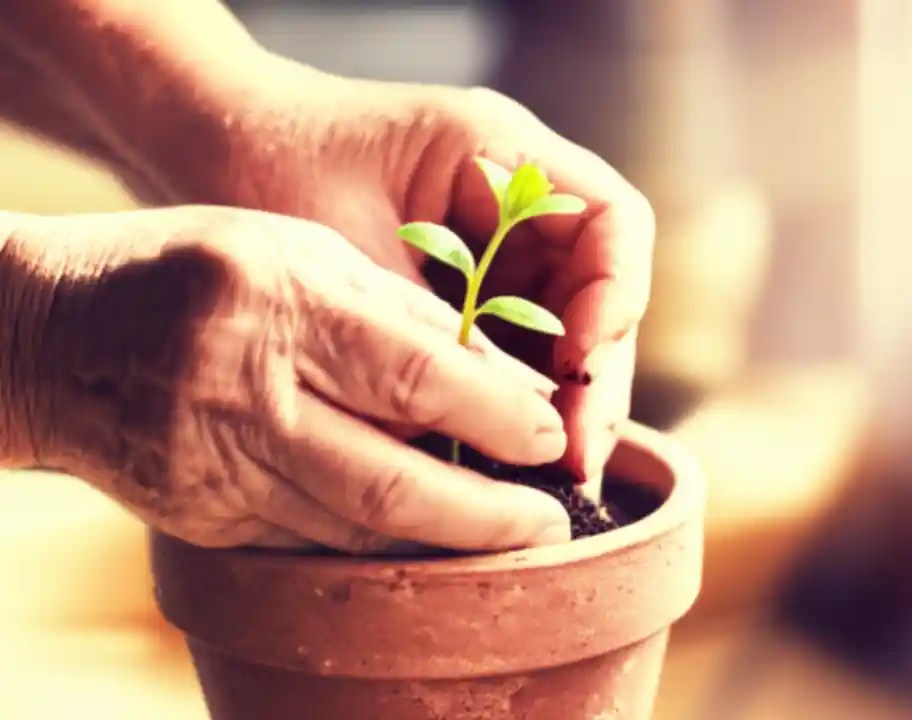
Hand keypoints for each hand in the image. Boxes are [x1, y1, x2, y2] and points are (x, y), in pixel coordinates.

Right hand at [1, 206, 572, 550]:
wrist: (53, 337)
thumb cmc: (195, 270)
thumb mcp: (300, 251)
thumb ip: (399, 311)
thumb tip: (502, 376)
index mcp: (277, 303)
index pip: (413, 374)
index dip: (496, 414)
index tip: (548, 435)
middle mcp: (245, 391)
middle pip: (391, 479)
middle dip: (488, 515)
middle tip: (550, 523)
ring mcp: (217, 464)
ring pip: (355, 525)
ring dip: (444, 540)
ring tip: (508, 535)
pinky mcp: (202, 517)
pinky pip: (311, 540)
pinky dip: (379, 539)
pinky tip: (426, 533)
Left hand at [151, 70, 653, 492]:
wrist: (207, 147)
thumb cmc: (269, 168)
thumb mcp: (353, 252)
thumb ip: (434, 328)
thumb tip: (509, 425)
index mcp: (500, 150)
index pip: (614, 221)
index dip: (614, 299)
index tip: (580, 369)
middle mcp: (517, 197)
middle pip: (603, 290)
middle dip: (598, 376)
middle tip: (577, 458)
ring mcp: (498, 242)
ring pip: (570, 327)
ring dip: (568, 398)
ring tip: (556, 474)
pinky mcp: (472, 285)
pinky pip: (520, 344)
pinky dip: (520, 396)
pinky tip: (507, 453)